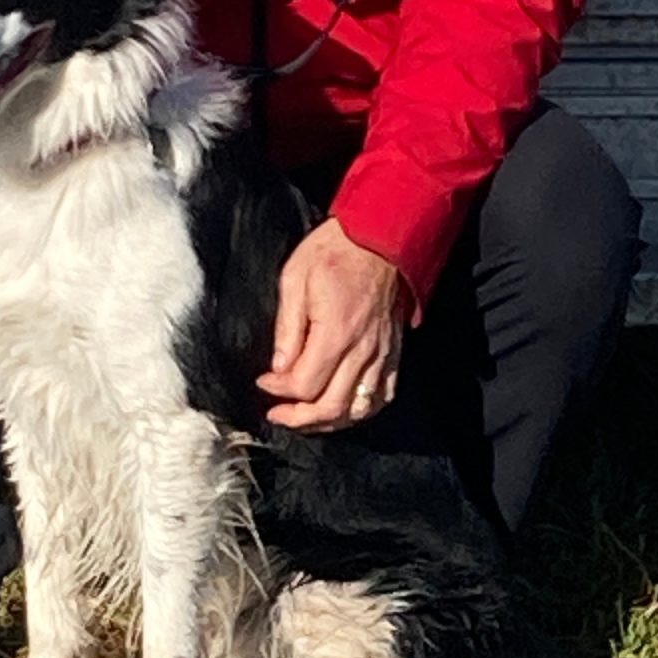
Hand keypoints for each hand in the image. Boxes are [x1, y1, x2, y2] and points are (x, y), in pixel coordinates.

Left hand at [257, 219, 406, 431]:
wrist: (381, 236)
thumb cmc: (336, 251)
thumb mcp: (295, 279)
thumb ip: (287, 328)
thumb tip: (278, 367)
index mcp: (336, 332)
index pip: (304, 384)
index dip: (278, 391)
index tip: (264, 382)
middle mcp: (363, 350)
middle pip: (332, 407)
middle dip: (300, 418)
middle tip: (279, 413)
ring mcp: (382, 354)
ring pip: (359, 410)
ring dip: (330, 422)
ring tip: (307, 417)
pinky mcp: (394, 352)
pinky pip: (383, 396)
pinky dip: (361, 410)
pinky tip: (343, 408)